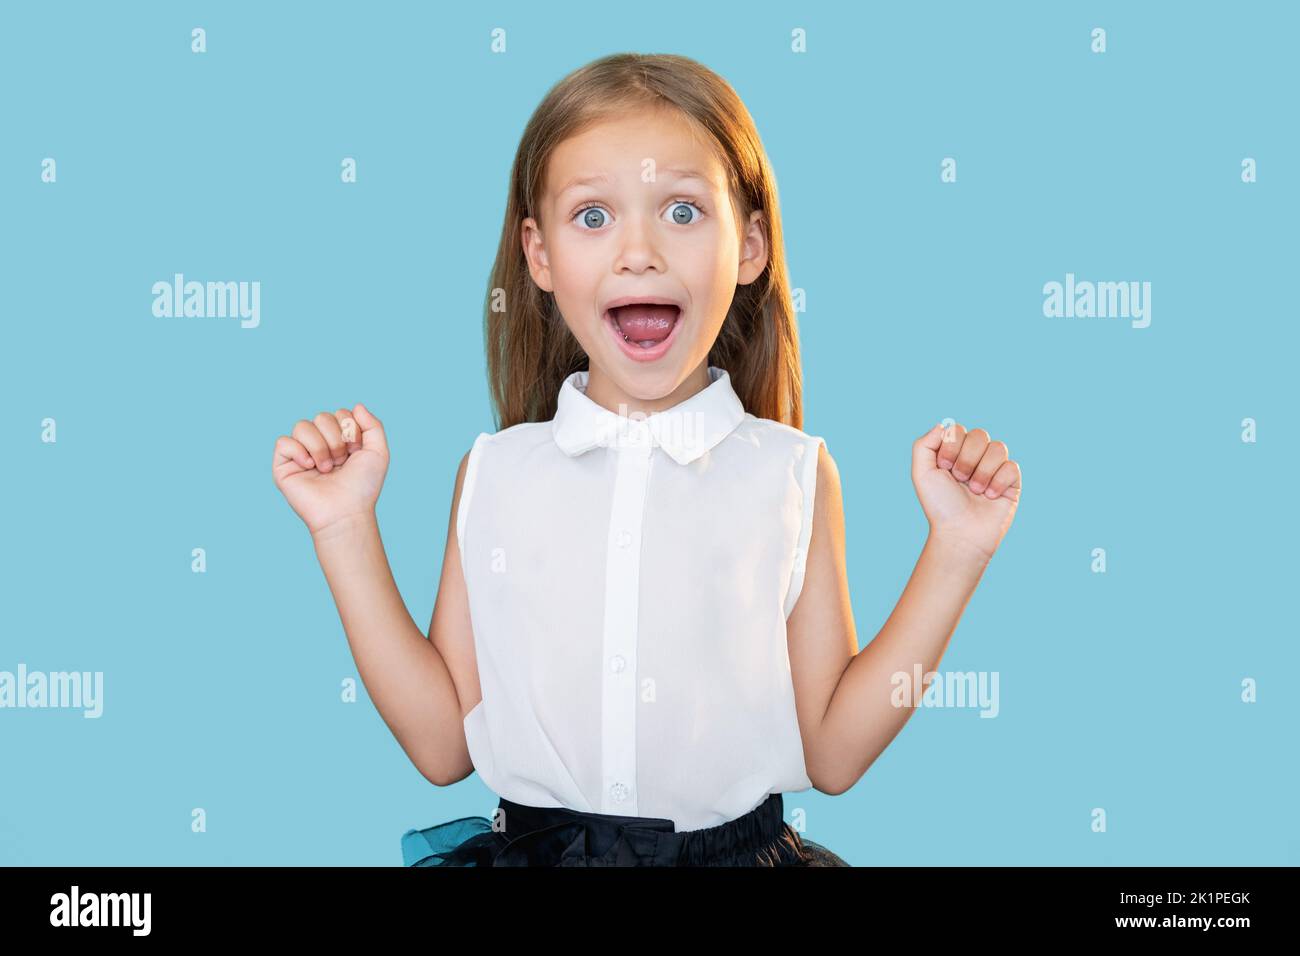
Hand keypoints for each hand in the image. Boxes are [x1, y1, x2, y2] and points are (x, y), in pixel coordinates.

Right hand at [272, 403, 389, 536]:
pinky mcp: (283, 466)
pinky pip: (283, 442)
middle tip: (341, 462)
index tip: (356, 452)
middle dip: (336, 438)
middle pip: (321, 416)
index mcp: (339, 439)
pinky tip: (309, 467)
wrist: (346, 512)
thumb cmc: (362, 486)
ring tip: (327, 468)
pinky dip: (298, 452)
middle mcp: (319, 444)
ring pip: (302, 425)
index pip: (340, 413)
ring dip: (320, 446)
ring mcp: (301, 454)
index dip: (350, 429)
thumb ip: (373, 425)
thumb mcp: (378, 452)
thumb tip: (356, 405)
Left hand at [911, 421, 1021, 561]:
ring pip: (998, 448)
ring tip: (975, 491)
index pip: (959, 430)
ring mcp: (995, 468)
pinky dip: (998, 482)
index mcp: (955, 452)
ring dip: (982, 471)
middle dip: (966, 459)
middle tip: (959, 480)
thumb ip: (924, 445)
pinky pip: (1011, 466)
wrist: (960, 533)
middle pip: (980, 435)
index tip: (944, 468)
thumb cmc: (940, 505)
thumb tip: (943, 425)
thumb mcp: (922, 474)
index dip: (952, 446)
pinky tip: (990, 497)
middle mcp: (976, 457)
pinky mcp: (1011, 481)